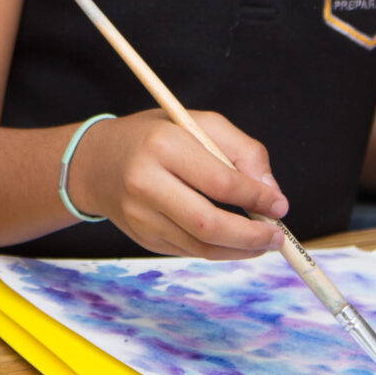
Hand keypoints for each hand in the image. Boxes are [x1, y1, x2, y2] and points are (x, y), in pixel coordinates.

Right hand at [66, 110, 287, 260]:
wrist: (95, 162)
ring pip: (201, 246)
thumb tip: (271, 192)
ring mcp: (140, 216)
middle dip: (251, 236)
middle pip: (208, 224)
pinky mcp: (142, 238)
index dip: (256, 198)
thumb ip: (241, 150)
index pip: (219, 181)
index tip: (280, 204)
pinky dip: (218, 250)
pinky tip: (233, 240)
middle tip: (277, 236)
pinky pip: (189, 251)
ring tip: (263, 242)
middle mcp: (145, 183)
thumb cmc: (156, 137)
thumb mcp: (198, 123)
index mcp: (162, 145)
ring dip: (240, 250)